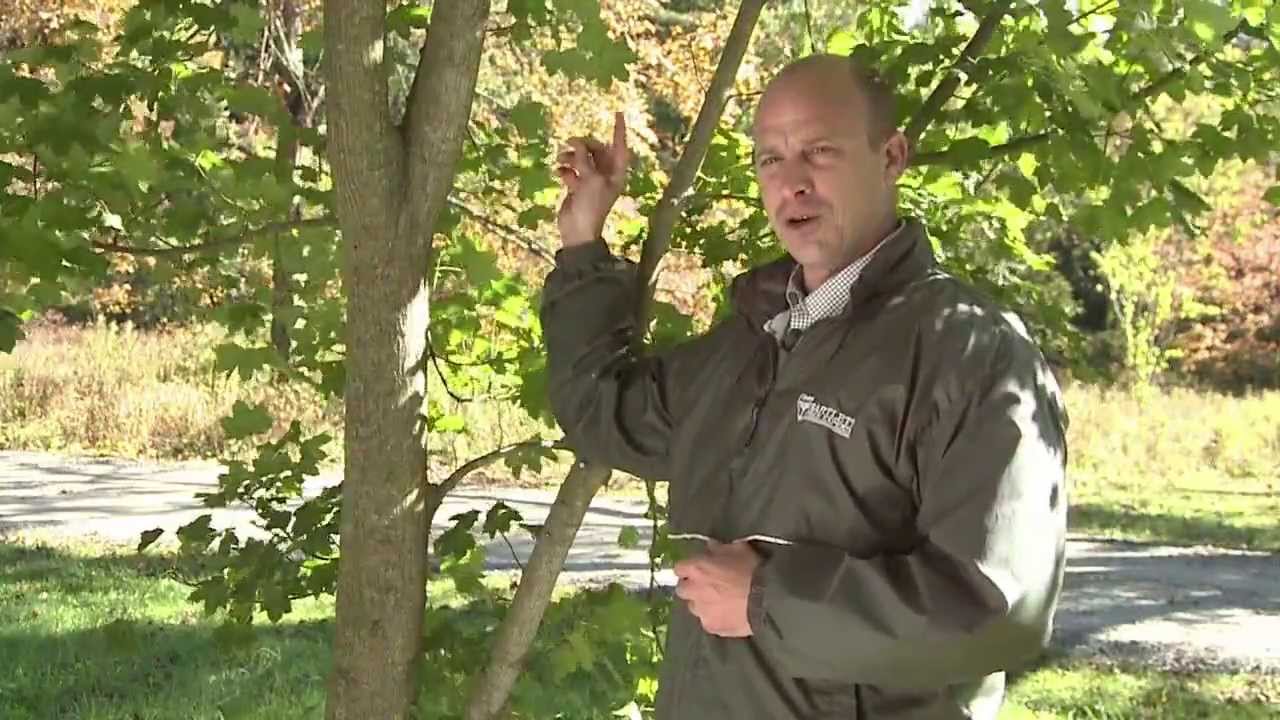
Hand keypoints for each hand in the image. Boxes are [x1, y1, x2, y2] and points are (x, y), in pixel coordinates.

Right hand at [555, 112, 629, 247]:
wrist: (578, 231)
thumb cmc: (590, 206)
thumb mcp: (590, 179)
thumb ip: (584, 158)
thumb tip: (577, 143)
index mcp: (616, 173)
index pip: (620, 147)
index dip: (619, 130)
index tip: (618, 113)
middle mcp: (605, 175)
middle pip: (597, 150)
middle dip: (584, 145)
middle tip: (570, 142)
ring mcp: (591, 180)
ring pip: (582, 158)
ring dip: (571, 156)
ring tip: (560, 159)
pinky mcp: (577, 186)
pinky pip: (571, 170)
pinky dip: (564, 169)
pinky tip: (558, 173)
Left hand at [674, 540, 760, 637]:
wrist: (768, 598)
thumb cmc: (753, 569)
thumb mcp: (738, 549)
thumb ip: (719, 548)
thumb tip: (710, 547)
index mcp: (697, 568)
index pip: (679, 568)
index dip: (689, 569)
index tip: (698, 570)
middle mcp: (693, 590)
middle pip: (682, 589)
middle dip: (692, 588)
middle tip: (707, 587)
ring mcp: (701, 611)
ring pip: (694, 607)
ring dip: (702, 604)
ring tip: (720, 603)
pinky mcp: (711, 626)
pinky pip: (708, 621)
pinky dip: (715, 618)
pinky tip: (728, 615)